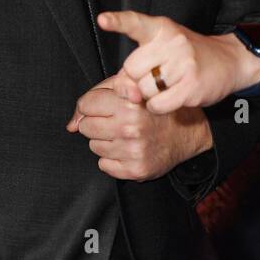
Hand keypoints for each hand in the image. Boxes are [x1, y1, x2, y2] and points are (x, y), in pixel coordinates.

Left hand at [65, 73, 212, 179]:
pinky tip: (128, 149)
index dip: (92, 104)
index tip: (104, 106)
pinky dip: (113, 159)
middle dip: (97, 123)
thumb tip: (71, 123)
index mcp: (129, 102)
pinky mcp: (136, 170)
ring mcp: (133, 151)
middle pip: (85, 127)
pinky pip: (104, 165)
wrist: (188, 133)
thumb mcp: (130, 88)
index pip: (86, 104)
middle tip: (116, 121)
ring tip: (125, 135)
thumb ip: (97, 95)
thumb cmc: (155, 108)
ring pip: (94, 147)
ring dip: (105, 141)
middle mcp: (131, 127)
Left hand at [98, 11, 259, 114]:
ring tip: (167, 85)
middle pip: (131, 69)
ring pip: (143, 90)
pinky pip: (157, 105)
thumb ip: (137, 64)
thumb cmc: (189, 55)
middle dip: (137, 79)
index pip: (136, 23)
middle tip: (155, 76)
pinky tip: (171, 97)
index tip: (103, 20)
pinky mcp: (191, 86)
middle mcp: (172, 42)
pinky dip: (159, 107)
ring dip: (149, 95)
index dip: (118, 21)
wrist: (229, 61)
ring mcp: (183, 64)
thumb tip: (122, 90)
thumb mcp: (163, 48)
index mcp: (161, 29)